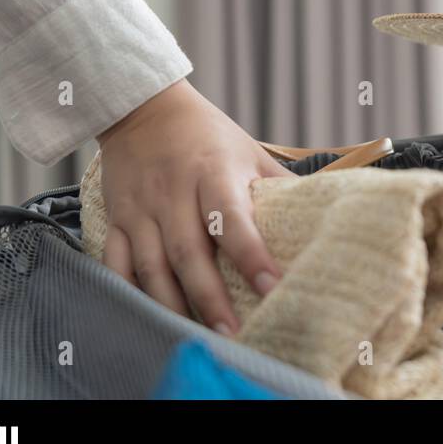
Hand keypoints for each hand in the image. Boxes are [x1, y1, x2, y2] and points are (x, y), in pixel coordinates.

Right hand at [94, 78, 289, 333]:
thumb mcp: (250, 150)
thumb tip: (326, 211)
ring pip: (151, 265)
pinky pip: (117, 263)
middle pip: (188, 252)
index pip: (232, 217)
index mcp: (214, 172)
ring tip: (194, 335)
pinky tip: (149, 316)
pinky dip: (129, 292)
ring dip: (171, 304)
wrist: (145, 108)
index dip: (251, 254)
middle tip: (233, 334)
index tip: (272, 287)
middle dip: (210, 298)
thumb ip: (280, 184)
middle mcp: (175, 192)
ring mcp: (141, 207)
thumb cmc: (208, 134)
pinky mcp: (117, 218)